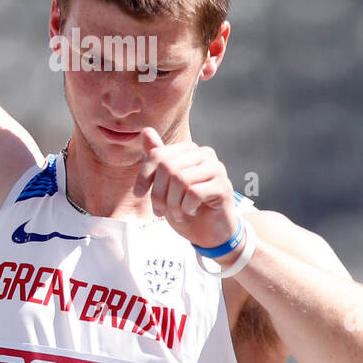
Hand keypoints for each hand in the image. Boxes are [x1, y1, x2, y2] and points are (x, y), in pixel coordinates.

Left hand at [132, 127, 237, 249]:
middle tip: (160, 210)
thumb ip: (158, 158)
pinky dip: (186, 207)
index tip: (139, 194)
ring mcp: (216, 169)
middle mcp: (204, 154)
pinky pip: (194, 193)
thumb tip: (145, 131)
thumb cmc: (187, 206)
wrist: (210, 232)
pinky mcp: (223, 187)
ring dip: (172, 203)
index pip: (158, 154)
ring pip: (180, 179)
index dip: (144, 175)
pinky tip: (190, 212)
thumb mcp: (165, 184)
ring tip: (176, 213)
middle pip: (168, 167)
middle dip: (158, 193)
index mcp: (189, 150)